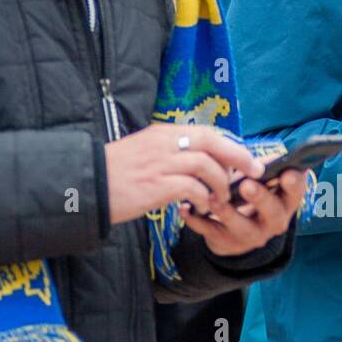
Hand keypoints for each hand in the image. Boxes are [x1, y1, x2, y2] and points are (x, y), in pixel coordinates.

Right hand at [104, 124, 259, 225]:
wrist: (87, 184)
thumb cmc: (115, 172)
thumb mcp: (143, 152)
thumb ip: (169, 152)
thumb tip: (197, 160)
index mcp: (163, 133)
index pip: (207, 132)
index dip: (230, 145)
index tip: (245, 159)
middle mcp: (165, 143)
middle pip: (213, 142)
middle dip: (238, 157)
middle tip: (253, 172)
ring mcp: (161, 163)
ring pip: (207, 165)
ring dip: (220, 184)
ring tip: (221, 199)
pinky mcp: (158, 185)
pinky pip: (193, 188)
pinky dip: (204, 199)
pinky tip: (203, 208)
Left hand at [180, 162, 306, 256]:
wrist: (232, 230)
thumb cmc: (248, 194)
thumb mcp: (259, 180)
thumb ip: (263, 167)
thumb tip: (275, 153)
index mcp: (284, 201)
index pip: (295, 192)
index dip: (294, 183)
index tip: (288, 172)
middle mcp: (273, 221)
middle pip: (272, 212)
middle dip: (260, 198)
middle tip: (247, 185)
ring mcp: (250, 235)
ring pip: (242, 227)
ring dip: (227, 211)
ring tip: (214, 198)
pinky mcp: (226, 243)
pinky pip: (210, 232)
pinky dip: (197, 220)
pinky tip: (186, 208)